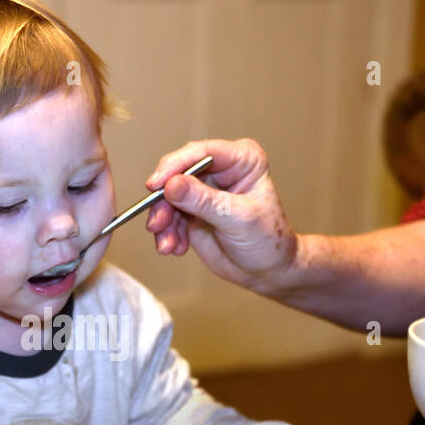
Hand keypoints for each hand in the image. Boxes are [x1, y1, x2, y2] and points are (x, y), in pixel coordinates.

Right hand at [144, 138, 297, 297]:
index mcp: (242, 160)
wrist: (267, 272)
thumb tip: (171, 185)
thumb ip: (204, 201)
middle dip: (164, 200)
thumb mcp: (238, 219)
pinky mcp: (191, 211)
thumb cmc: (268, 240)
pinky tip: (176, 248)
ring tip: (168, 244)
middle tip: (158, 223)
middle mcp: (220, 170)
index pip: (203, 152)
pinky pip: (168, 216)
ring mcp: (203, 190)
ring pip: (168, 196)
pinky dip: (167, 233)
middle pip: (178, 172)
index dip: (176, 166)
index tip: (156, 184)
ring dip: (163, 221)